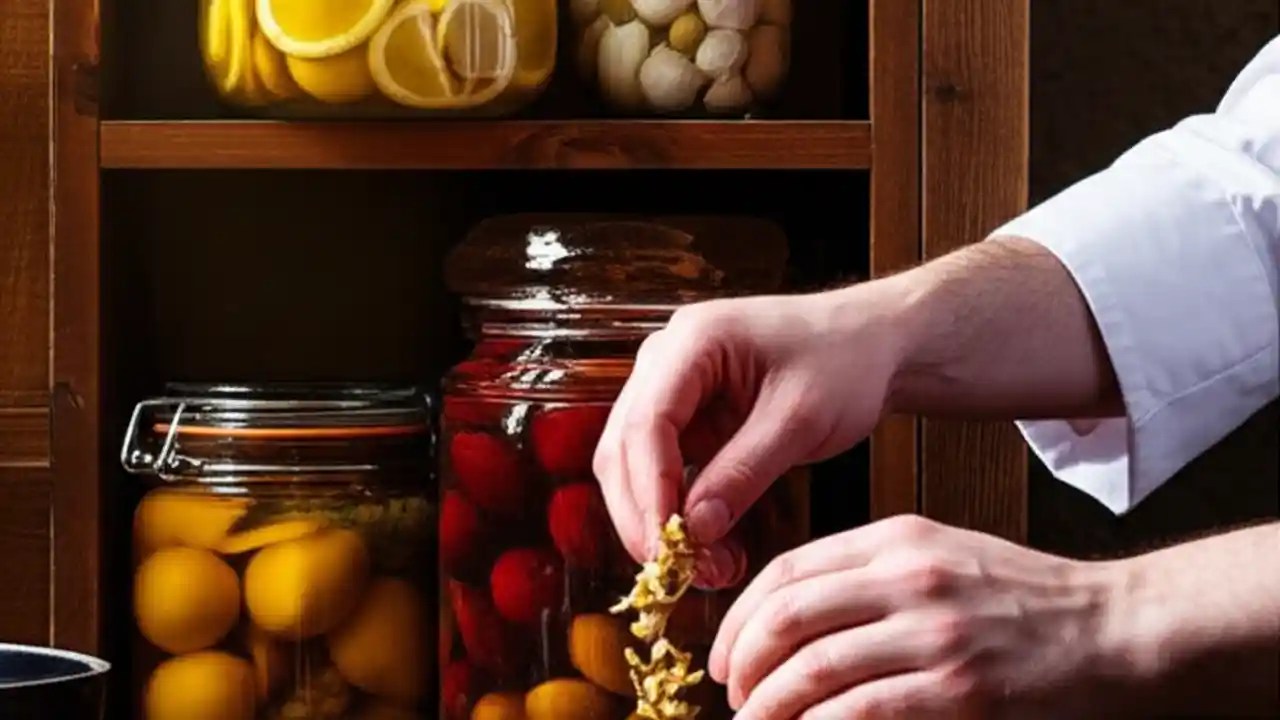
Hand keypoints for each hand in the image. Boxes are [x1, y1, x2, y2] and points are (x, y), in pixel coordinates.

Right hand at [591, 286, 908, 581]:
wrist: (871, 346)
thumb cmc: (844, 363)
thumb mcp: (800, 420)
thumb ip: (744, 473)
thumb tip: (694, 530)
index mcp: (693, 341)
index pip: (646, 422)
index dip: (649, 489)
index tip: (667, 546)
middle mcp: (666, 360)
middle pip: (623, 447)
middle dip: (645, 515)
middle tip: (678, 573)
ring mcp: (670, 389)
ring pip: (633, 467)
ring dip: (660, 523)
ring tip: (710, 571)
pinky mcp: (685, 420)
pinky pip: (664, 474)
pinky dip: (682, 515)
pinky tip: (715, 551)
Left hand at [712, 515, 1121, 719]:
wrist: (1112, 629)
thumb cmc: (1020, 598)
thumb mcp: (941, 556)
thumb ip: (868, 573)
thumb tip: (786, 617)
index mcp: (897, 540)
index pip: (788, 571)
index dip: (741, 618)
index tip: (724, 655)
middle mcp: (910, 578)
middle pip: (789, 617)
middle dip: (745, 663)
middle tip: (735, 696)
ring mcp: (936, 634)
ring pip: (815, 669)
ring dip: (772, 705)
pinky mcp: (960, 691)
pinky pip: (860, 712)